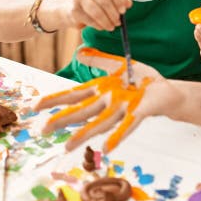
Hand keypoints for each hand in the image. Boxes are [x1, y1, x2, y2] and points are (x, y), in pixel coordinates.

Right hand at [37, 48, 172, 152]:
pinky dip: (117, 136)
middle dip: (62, 121)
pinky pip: (126, 125)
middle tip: (42, 131)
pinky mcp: (138, 112)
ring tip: (67, 146)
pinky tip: (106, 148)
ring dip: (84, 135)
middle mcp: (108, 102)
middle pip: (82, 112)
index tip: (35, 107)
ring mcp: (122, 109)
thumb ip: (99, 60)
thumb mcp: (119, 65)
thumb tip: (78, 52)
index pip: (74, 95)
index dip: (55, 100)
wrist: (166, 90)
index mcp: (101, 90)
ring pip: (99, 122)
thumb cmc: (141, 80)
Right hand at [64, 0, 131, 31]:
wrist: (72, 6)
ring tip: (112, 26)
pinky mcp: (73, 9)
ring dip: (106, 21)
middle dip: (113, 13)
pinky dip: (98, 25)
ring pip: (96, 11)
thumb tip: (128, 4)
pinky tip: (102, 26)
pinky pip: (89, 19)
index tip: (124, 9)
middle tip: (118, 21)